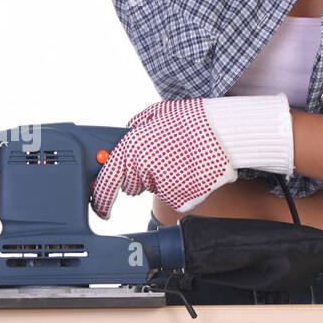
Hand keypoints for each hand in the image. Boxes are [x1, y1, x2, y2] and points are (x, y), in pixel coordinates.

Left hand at [91, 99, 237, 218]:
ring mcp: (162, 186)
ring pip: (155, 189)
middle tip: (161, 157)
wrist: (224, 131)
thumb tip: (126, 138)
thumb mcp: (154, 114)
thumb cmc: (191, 120)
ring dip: (163, 179)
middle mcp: (143, 169)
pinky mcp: (181, 199)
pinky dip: (181, 187)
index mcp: (131, 148)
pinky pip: (174, 197)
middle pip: (132, 185)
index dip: (100, 198)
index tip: (99, 208)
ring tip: (181, 158)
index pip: (107, 181)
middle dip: (141, 175)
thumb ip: (134, 129)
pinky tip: (191, 169)